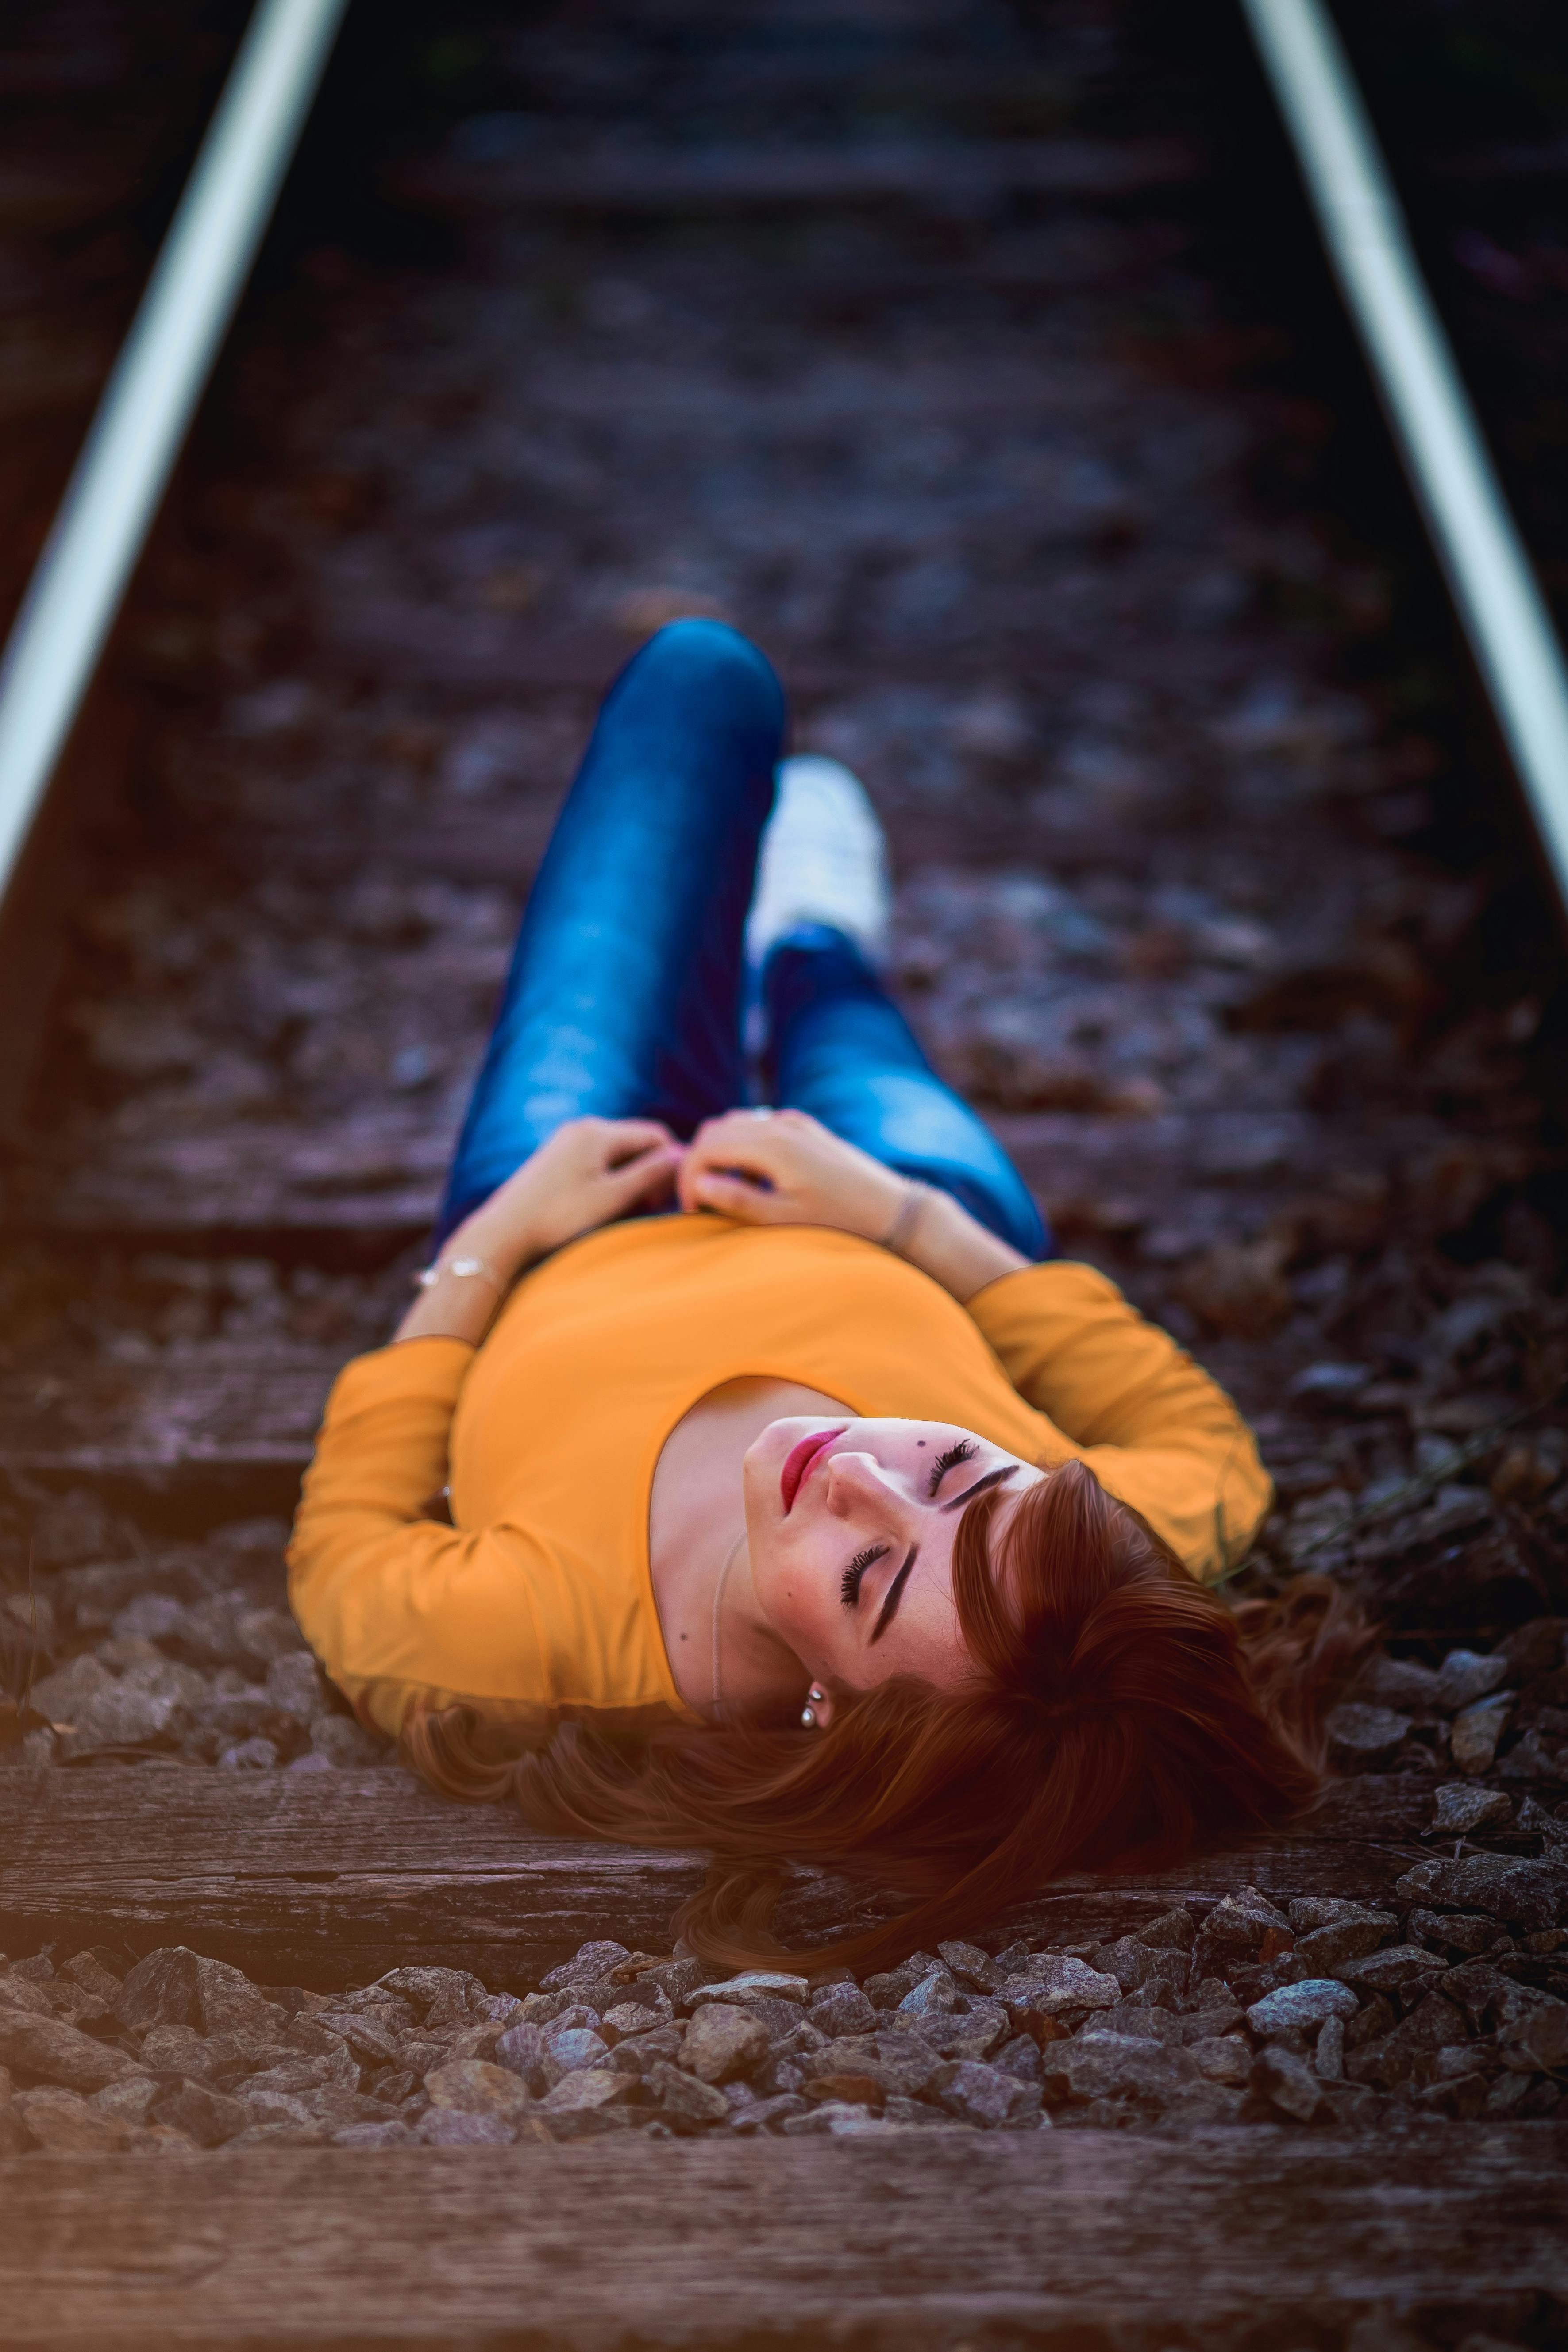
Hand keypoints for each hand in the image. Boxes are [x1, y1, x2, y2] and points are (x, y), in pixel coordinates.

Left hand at [463, 1116, 682, 1274]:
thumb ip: (651, 1174)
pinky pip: (595, 1163)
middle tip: (643, 1210)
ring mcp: (565, 1142)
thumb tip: (683, 1155)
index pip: (656, 1136)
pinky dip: (607, 1183)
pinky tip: (599, 1210)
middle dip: (648, 1175)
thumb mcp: (613, 1198)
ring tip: (620, 1213)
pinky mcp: (555, 1159)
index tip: (664, 1200)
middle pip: (636, 1144)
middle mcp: (581, 1128)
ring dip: (628, 1182)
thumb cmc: (558, 1218)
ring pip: (616, 1156)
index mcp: (598, 1131)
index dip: (670, 1166)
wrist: (502, 1234)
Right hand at [677, 1107, 904, 1241]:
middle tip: (705, 1203)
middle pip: (715, 1131)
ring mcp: (795, 1123)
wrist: (894, 1210)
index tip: (695, 1210)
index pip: (705, 1148)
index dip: (689, 1178)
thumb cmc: (841, 1221)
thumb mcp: (785, 1219)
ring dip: (721, 1154)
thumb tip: (699, 1183)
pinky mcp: (807, 1128)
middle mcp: (780, 1125)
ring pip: (736, 1124)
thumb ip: (738, 1200)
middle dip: (700, 1164)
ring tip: (730, 1193)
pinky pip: (760, 1126)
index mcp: (771, 1146)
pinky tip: (757, 1178)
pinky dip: (744, 1146)